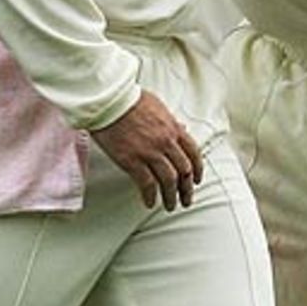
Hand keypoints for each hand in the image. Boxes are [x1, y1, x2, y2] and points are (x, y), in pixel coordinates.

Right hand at [91, 92, 203, 210]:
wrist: (109, 101)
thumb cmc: (129, 99)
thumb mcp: (157, 105)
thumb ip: (170, 120)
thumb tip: (181, 128)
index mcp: (173, 128)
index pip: (193, 152)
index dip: (197, 169)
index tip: (195, 180)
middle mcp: (166, 142)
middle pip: (183, 170)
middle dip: (186, 188)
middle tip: (186, 199)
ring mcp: (150, 152)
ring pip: (168, 180)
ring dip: (171, 196)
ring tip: (169, 206)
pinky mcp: (132, 160)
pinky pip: (147, 184)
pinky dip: (150, 196)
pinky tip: (149, 202)